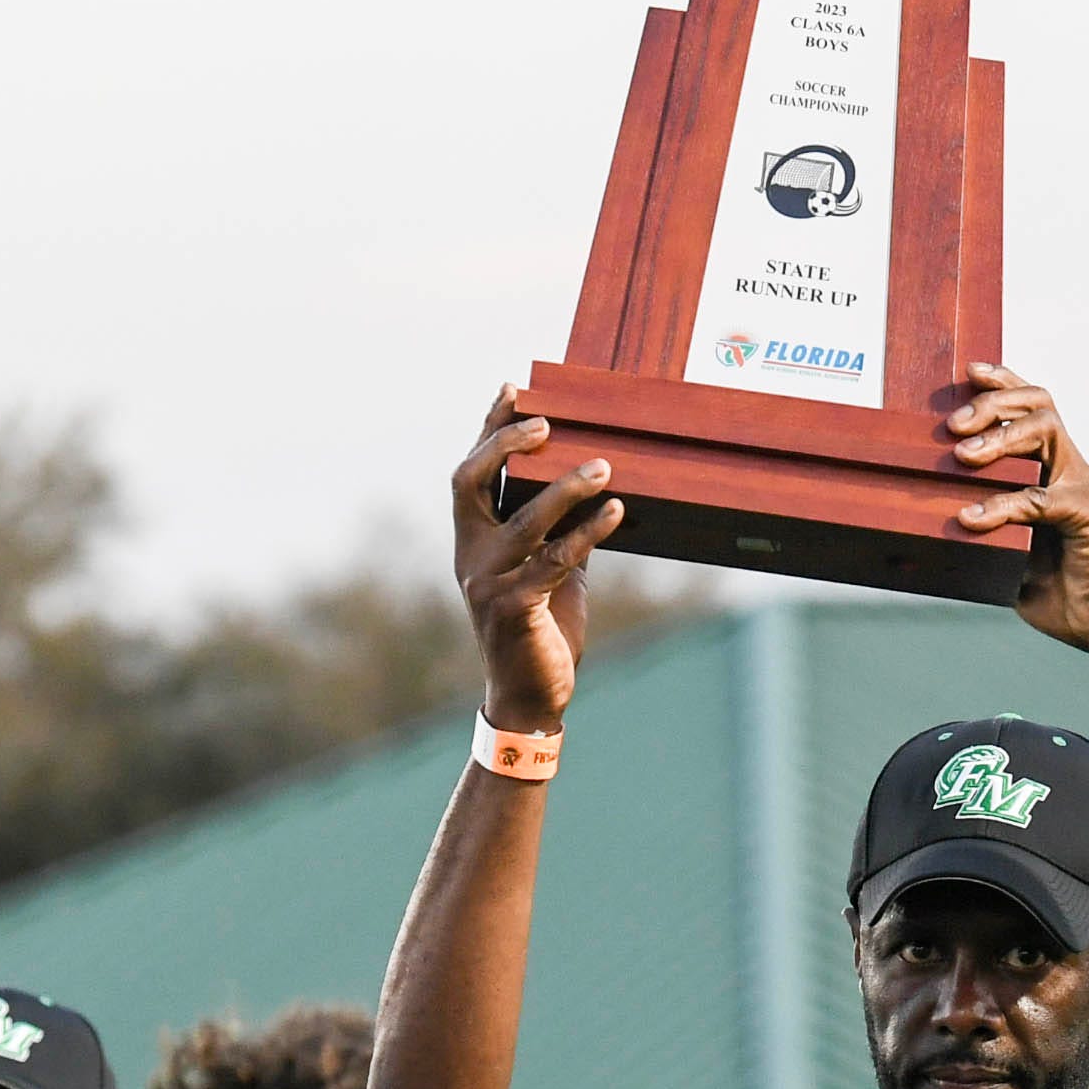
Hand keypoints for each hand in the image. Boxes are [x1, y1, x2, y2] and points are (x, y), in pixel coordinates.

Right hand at [451, 386, 625, 732]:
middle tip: (548, 424)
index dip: (488, 429)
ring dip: (565, 488)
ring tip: (604, 466)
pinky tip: (618, 512)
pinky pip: (554, 560)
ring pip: (523, 521)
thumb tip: (596, 483)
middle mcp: (470, 557)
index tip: (512, 389)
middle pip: (470, 482)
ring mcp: (486, 584)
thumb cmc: (542, 631)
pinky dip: (588, 533)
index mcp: (472, 541)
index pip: (471, 473)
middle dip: (504, 444)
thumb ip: (558, 531)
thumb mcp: (550, 572)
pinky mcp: (513, 609)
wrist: (531, 698)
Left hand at [951, 364, 1088, 647]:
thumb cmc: (1060, 593)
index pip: (1034, 407)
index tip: (968, 372)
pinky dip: (1001, 506)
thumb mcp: (1009, 556)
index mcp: (1054, 470)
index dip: (1004, 382)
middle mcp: (1070, 470)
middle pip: (1038, 405)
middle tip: (953, 425)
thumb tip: (929, 527)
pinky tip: (970, 519)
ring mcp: (1082, 488)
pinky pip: (1039, 499)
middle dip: (992, 404)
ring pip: (1046, 431)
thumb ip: (983, 533)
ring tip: (962, 455)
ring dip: (1000, 436)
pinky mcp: (1088, 516)